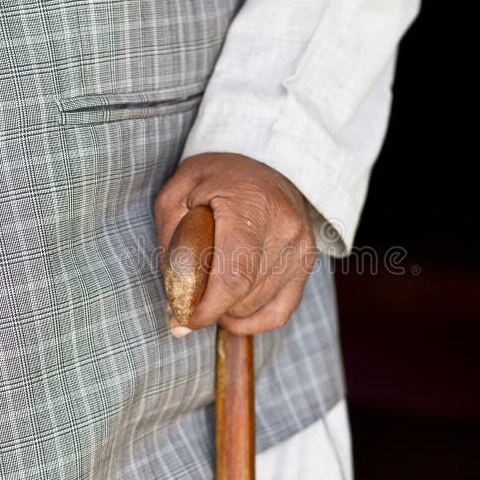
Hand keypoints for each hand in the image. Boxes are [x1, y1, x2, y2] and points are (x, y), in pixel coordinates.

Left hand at [154, 153, 316, 335]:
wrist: (266, 158)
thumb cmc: (217, 176)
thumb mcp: (178, 193)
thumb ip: (172, 242)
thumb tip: (176, 301)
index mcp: (252, 206)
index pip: (233, 276)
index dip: (206, 308)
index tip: (182, 318)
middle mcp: (285, 230)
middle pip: (243, 296)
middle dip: (209, 307)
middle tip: (188, 295)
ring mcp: (301, 248)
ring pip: (257, 307)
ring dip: (228, 310)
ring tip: (209, 289)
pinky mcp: (307, 262)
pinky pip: (280, 311)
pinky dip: (253, 320)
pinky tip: (232, 313)